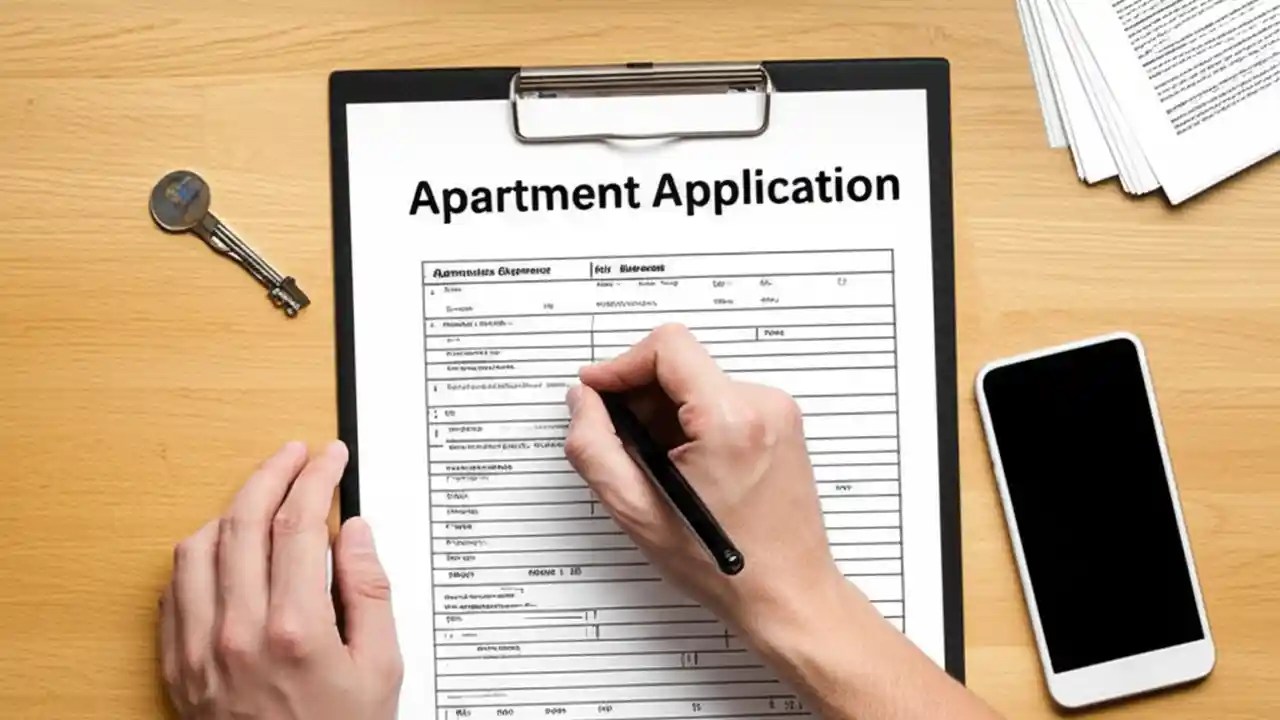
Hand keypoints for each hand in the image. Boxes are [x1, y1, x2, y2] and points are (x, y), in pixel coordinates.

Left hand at [158, 441, 402, 719]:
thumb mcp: (381, 670)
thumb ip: (370, 592)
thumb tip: (355, 532)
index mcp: (294, 628)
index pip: (299, 523)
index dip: (316, 477)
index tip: (329, 458)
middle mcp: (237, 632)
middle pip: (243, 520)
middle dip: (271, 473)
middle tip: (294, 455)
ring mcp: (199, 649)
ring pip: (198, 547)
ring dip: (230, 511)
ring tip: (260, 500)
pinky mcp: (177, 666)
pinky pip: (173, 590)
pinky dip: (197, 556)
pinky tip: (222, 550)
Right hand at [564, 324, 864, 643]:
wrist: (787, 594)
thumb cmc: (727, 566)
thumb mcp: (637, 511)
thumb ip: (594, 447)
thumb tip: (584, 401)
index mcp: (731, 419)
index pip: (667, 347)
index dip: (621, 365)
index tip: (597, 389)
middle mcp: (763, 406)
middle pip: (681, 363)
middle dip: (641, 396)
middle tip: (623, 442)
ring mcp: (778, 414)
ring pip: (698, 382)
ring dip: (666, 413)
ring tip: (658, 466)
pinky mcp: (781, 425)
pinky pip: (721, 400)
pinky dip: (692, 422)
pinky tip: (685, 466)